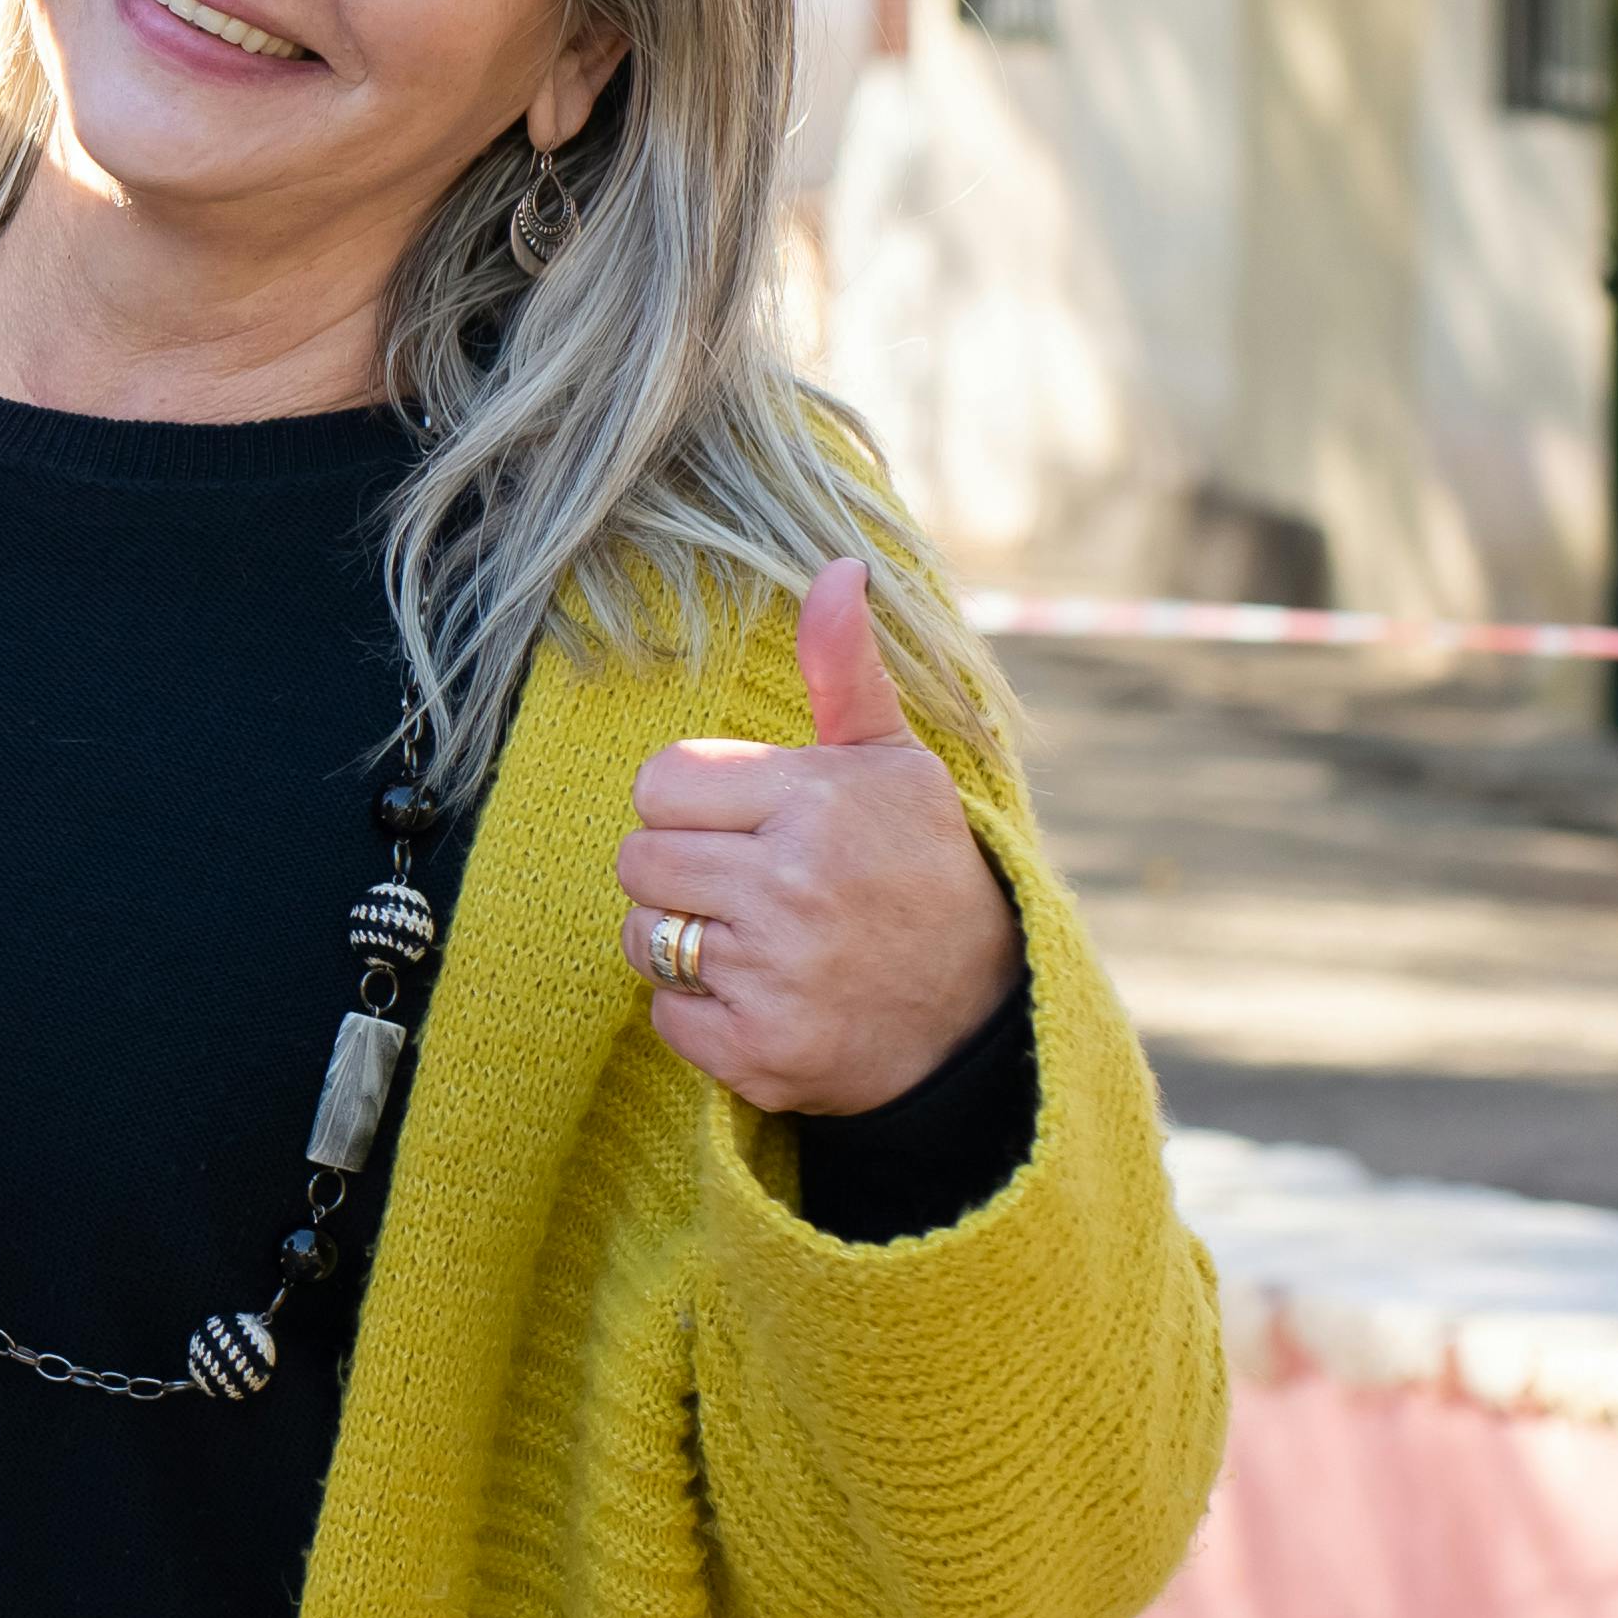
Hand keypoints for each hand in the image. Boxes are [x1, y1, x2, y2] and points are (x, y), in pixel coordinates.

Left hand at [611, 558, 1022, 1119]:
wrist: (980, 1018)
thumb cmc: (920, 870)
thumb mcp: (892, 764)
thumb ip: (846, 670)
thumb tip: (836, 567)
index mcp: (815, 801)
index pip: (659, 783)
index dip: (691, 805)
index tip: (747, 825)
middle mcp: (792, 884)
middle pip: (637, 861)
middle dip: (680, 873)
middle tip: (750, 887)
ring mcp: (775, 972)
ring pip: (642, 937)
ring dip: (683, 943)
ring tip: (758, 942)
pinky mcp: (761, 1050)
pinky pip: (665, 1017)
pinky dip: (700, 1017)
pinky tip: (766, 999)